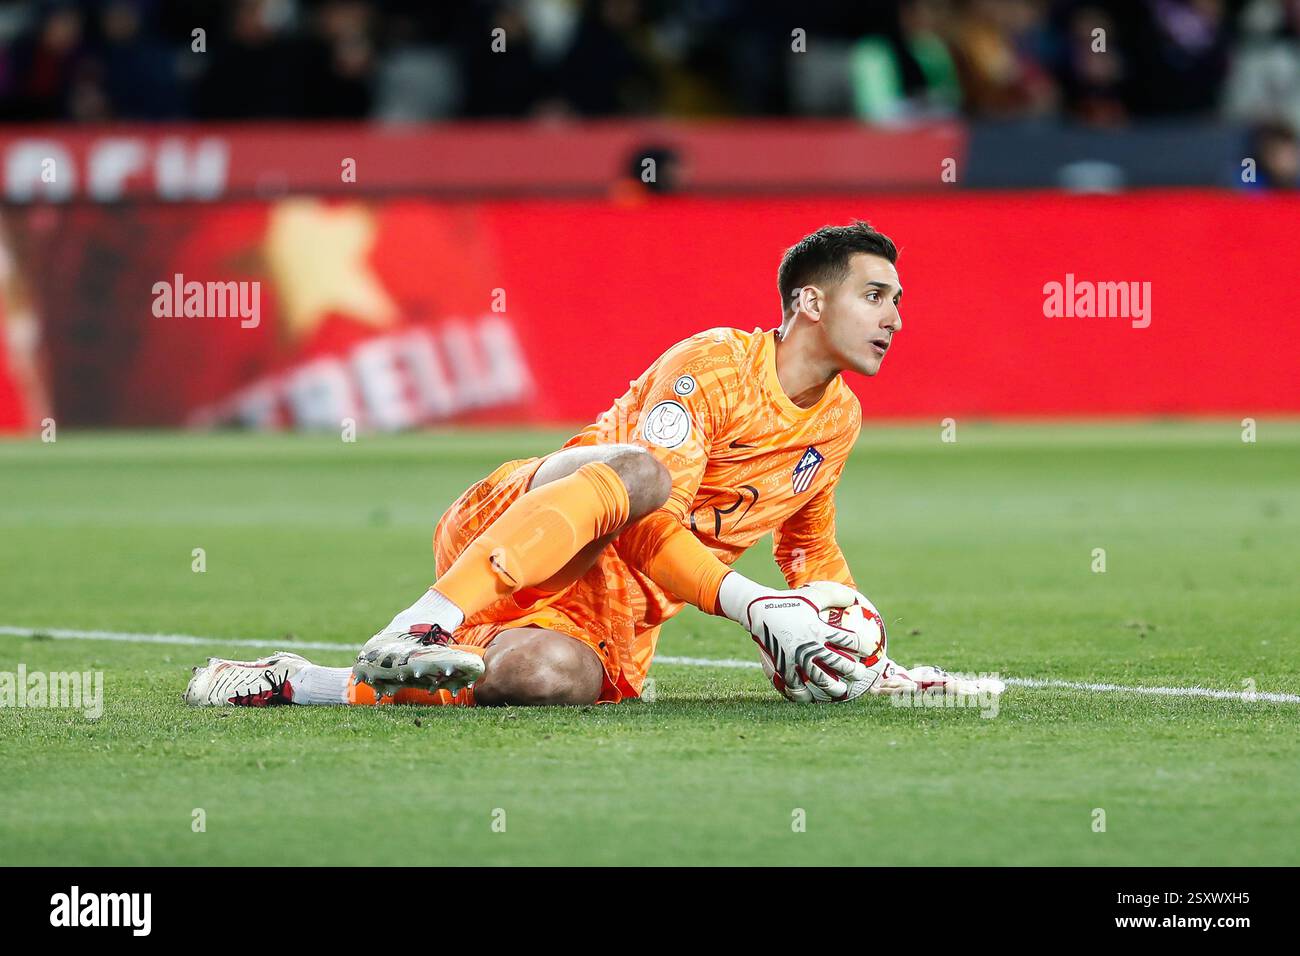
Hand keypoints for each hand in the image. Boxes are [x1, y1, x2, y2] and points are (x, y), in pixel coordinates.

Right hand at [718, 574, 867, 701]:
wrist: (758, 611)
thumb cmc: (787, 601)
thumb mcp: (812, 595)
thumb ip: (833, 596)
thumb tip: (854, 597)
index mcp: (819, 630)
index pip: (849, 640)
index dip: (864, 646)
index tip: (873, 649)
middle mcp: (810, 647)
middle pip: (838, 664)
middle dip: (853, 671)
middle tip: (861, 674)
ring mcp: (797, 659)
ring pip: (820, 679)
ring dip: (833, 688)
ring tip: (841, 692)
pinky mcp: (783, 667)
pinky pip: (796, 686)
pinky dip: (804, 695)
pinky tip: (809, 699)